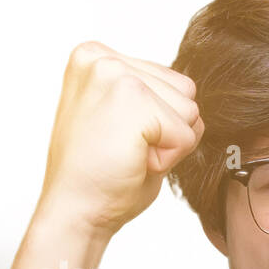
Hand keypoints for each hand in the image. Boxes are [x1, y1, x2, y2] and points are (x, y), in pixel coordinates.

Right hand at [36, 41, 203, 236]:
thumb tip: (192, 95)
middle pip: (186, 93)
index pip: (173, 83)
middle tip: (124, 149)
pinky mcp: (131, 97)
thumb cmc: (101, 176)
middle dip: (168, 131)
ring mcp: (115, 72)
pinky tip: (132, 161)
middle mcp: (102, 56)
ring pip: (190, 112)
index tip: (118, 138)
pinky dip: (168, 158)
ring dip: (169, 144)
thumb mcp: (127, 123)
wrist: (76, 212)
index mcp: (97, 57)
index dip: (160, 123)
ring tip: (127, 153)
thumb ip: (153, 98)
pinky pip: (186, 135)